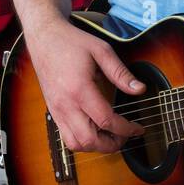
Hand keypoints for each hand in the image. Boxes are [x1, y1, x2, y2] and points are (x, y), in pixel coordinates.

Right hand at [26, 21, 146, 153]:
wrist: (44, 38)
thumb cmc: (71, 42)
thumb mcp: (101, 50)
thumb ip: (120, 73)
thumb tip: (139, 89)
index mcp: (79, 89)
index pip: (106, 120)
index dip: (126, 129)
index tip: (137, 128)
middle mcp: (65, 104)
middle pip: (89, 140)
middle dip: (111, 144)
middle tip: (125, 136)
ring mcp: (56, 109)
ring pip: (75, 144)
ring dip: (95, 146)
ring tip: (110, 136)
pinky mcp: (53, 111)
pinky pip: (65, 136)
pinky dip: (82, 141)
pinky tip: (94, 130)